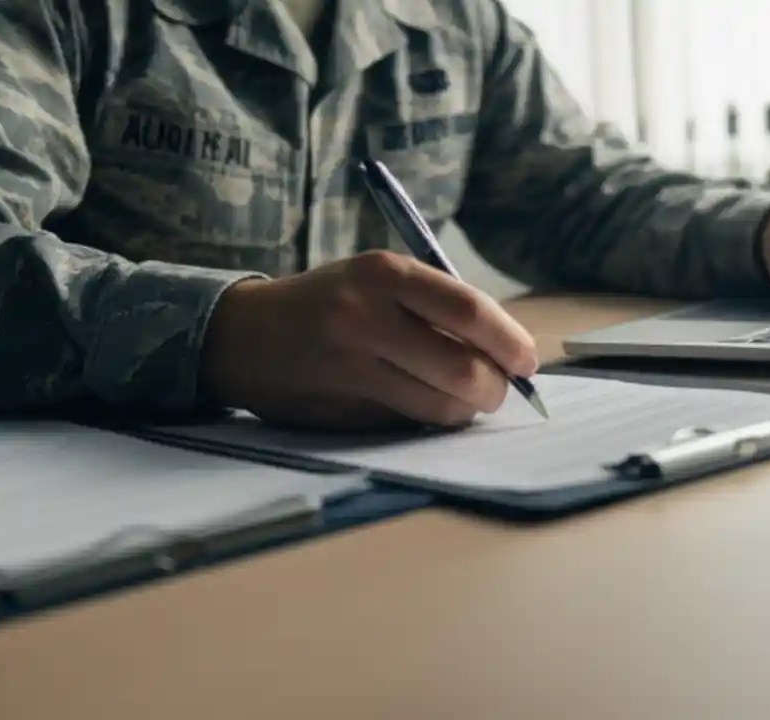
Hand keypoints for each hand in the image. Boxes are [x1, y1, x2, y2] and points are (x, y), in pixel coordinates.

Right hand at [200, 251, 538, 430]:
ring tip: (464, 399)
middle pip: (463, 367)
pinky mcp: (341, 407)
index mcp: (383, 273)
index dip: (510, 341)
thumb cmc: (328, 304)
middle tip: (501, 390)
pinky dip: (428, 420)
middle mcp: (366, 316)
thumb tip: (507, 353)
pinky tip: (420, 404)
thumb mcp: (374, 280)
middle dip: (496, 388)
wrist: (241, 335)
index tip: (528, 360)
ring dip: (465, 410)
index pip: (468, 309)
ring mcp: (351, 365)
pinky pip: (407, 422)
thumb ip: (435, 308)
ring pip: (439, 405)